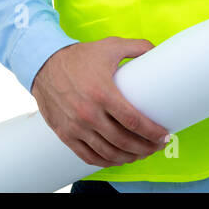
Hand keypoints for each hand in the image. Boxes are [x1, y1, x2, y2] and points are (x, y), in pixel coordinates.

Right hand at [31, 37, 171, 167]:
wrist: (43, 63)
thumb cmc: (78, 56)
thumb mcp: (110, 46)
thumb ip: (137, 47)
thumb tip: (158, 51)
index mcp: (102, 92)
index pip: (133, 121)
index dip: (152, 132)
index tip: (164, 135)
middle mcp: (88, 113)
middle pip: (124, 141)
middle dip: (145, 148)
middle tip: (156, 145)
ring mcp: (75, 126)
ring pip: (108, 152)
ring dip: (129, 157)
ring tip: (141, 153)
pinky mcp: (65, 133)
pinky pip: (88, 156)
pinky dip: (105, 162)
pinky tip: (117, 159)